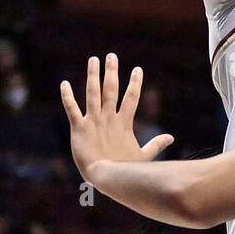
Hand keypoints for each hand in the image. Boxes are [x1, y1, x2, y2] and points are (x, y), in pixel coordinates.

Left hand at [60, 54, 173, 183]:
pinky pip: (72, 109)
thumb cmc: (124, 170)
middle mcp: (108, 118)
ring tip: (93, 60)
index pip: (131, 98)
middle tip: (111, 56)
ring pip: (93, 94)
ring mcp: (93, 122)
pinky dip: (67, 96)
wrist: (105, 177)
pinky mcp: (79, 128)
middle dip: (112, 72)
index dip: (135, 83)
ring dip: (93, 76)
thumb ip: (156, 145)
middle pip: (111, 90)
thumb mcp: (143, 156)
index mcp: (123, 123)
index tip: (137, 69)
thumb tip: (171, 137)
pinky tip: (64, 84)